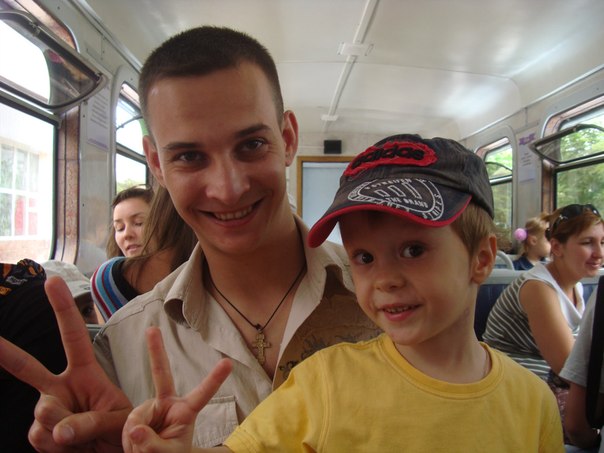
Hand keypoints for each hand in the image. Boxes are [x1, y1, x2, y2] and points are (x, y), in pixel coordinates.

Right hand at [0, 276, 131, 451]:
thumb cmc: (122, 430)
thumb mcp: (118, 420)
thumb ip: (90, 422)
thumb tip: (57, 430)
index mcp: (86, 373)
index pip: (74, 337)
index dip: (63, 310)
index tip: (52, 281)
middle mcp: (60, 387)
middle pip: (28, 368)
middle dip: (5, 352)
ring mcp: (47, 409)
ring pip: (43, 413)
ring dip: (64, 429)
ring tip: (84, 437)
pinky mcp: (38, 433)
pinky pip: (39, 436)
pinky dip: (57, 448)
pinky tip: (69, 448)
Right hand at [123, 327, 231, 452]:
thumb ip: (152, 444)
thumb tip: (135, 429)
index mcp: (187, 411)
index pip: (203, 394)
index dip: (214, 378)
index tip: (228, 362)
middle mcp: (169, 403)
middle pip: (161, 374)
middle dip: (156, 350)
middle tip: (152, 329)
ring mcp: (152, 407)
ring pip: (137, 417)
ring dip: (136, 438)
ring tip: (144, 449)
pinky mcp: (138, 415)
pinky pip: (128, 425)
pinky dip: (129, 439)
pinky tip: (135, 445)